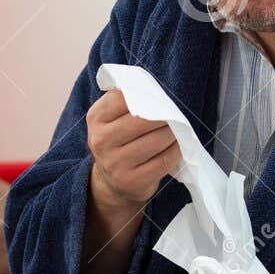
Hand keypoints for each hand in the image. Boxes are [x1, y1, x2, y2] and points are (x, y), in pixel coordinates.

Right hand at [85, 88, 179, 213]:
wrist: (112, 181)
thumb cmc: (119, 141)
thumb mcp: (112, 119)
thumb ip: (127, 101)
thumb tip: (156, 91)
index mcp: (96, 118)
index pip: (123, 98)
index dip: (147, 96)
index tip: (159, 99)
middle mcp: (101, 141)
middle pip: (143, 120)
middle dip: (164, 115)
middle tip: (175, 114)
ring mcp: (115, 163)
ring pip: (155, 141)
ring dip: (173, 133)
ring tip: (179, 130)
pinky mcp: (132, 181)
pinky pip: (163, 161)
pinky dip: (176, 151)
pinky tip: (178, 146)